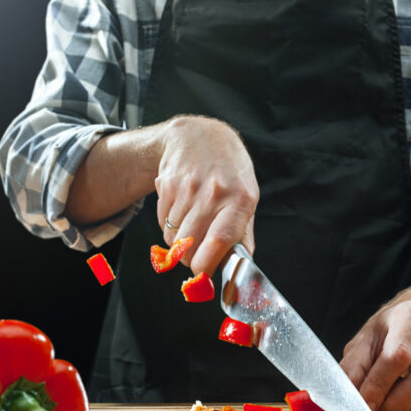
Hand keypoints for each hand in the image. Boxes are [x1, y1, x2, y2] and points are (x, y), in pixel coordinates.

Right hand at [155, 116, 258, 275]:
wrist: (199, 136)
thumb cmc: (229, 171)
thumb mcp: (247, 197)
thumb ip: (243, 233)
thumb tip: (241, 264)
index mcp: (240, 200)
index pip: (220, 240)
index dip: (207, 264)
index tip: (203, 275)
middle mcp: (214, 193)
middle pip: (190, 245)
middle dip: (190, 259)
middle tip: (196, 257)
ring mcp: (188, 188)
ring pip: (173, 238)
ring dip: (179, 244)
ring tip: (190, 230)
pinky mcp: (167, 184)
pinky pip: (163, 223)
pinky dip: (169, 228)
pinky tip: (180, 213)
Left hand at [340, 299, 410, 410]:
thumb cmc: (389, 330)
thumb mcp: (365, 339)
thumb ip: (353, 367)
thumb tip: (345, 399)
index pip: (398, 356)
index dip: (378, 386)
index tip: (363, 408)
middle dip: (394, 403)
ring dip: (406, 408)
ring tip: (386, 406)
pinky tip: (403, 401)